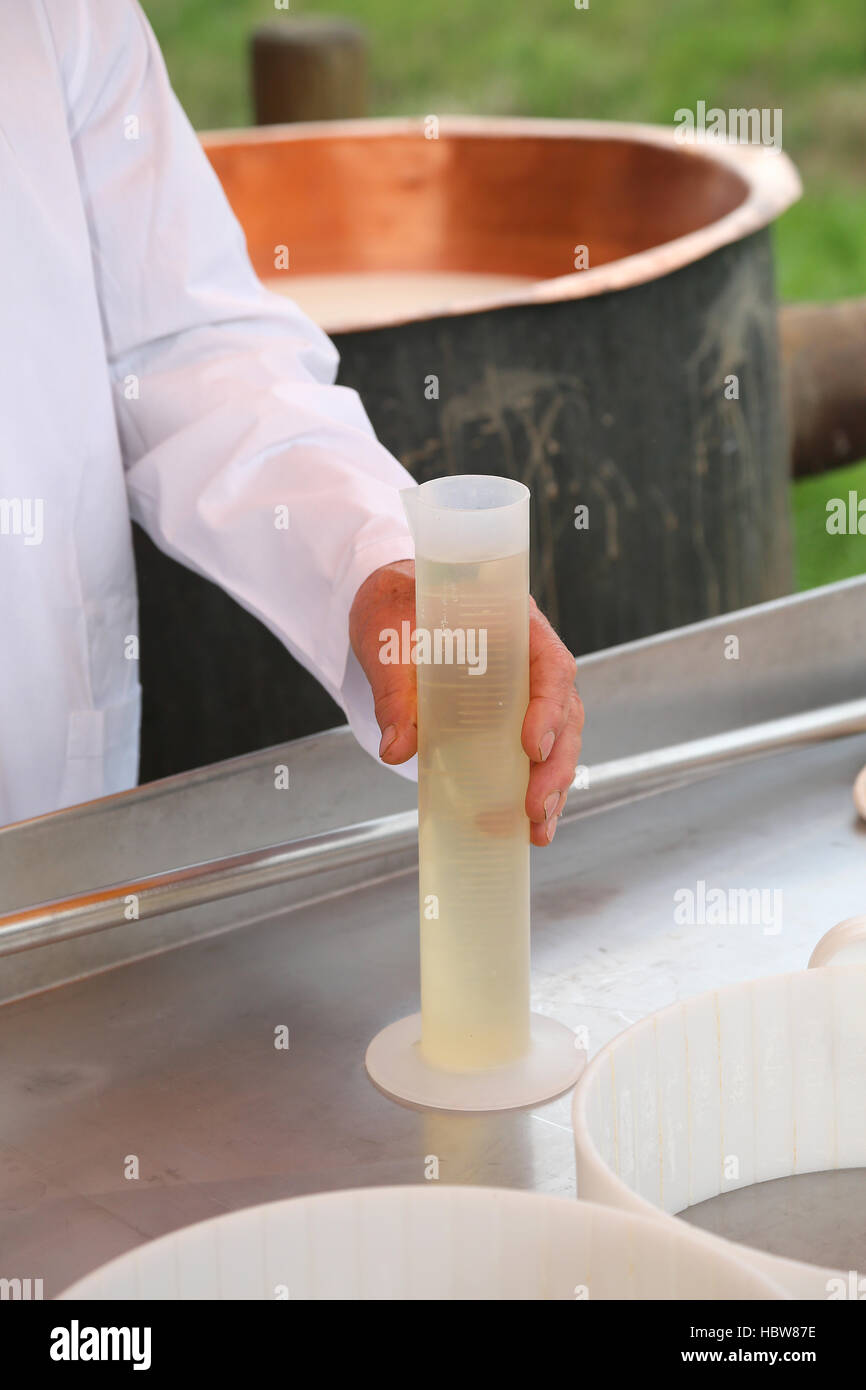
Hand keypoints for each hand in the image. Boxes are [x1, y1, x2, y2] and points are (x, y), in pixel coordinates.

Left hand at [349, 560, 583, 846]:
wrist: (389, 604)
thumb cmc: (394, 608)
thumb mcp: (387, 639)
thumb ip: (395, 690)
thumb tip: (396, 748)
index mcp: (513, 623)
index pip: (550, 664)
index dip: (549, 707)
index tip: (533, 747)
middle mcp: (530, 657)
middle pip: (565, 711)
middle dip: (556, 764)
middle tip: (535, 807)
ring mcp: (525, 689)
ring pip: (560, 739)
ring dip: (553, 785)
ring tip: (538, 828)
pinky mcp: (511, 716)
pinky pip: (536, 753)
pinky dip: (534, 787)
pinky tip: (528, 826)